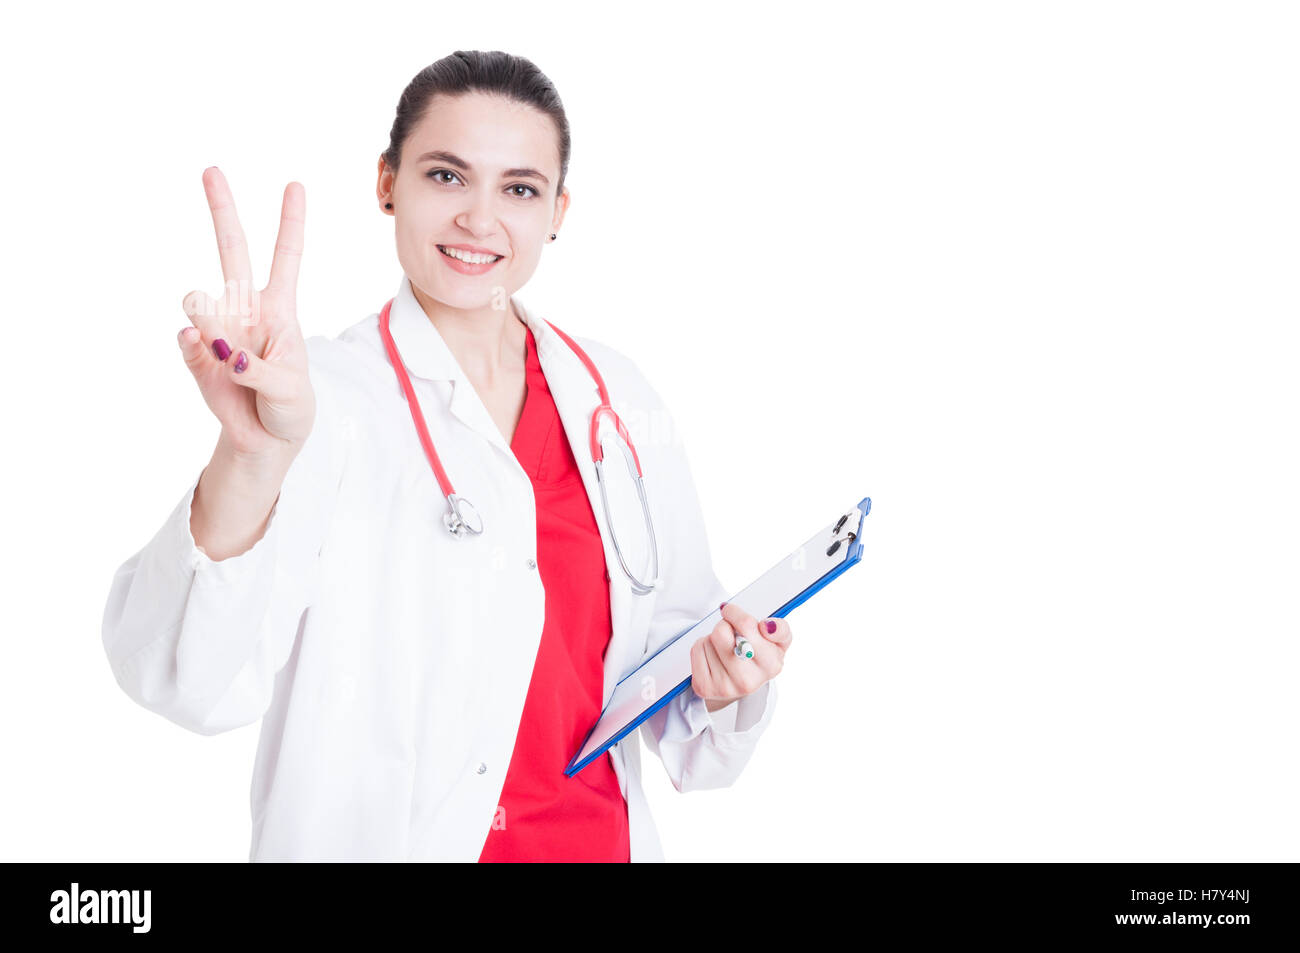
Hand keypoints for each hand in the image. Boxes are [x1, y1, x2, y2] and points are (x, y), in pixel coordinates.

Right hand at [177, 167, 314, 464]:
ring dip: (210, 324)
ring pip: (201, 303)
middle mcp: (246, 310)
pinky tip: (208, 358)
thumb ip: (258, 368)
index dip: (290, 223)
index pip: (286, 258)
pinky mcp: (195, 355)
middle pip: (232, 251)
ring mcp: (217, 330)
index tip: (295, 185)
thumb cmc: (290, 407)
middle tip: (212, 170)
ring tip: (229, 356)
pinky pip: (186, 342)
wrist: (266, 441)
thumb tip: (222, 350)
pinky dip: (195, 350)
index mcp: (280, 310)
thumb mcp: (290, 389)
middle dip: (223, 210)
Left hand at [690, 602, 790, 711]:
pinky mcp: (704, 687)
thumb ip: (780, 630)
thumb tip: (767, 626)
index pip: (747, 626)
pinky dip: (702, 648)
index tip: (730, 611)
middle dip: (724, 625)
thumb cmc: (759, 657)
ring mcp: (725, 687)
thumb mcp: (778, 643)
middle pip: (721, 633)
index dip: (735, 614)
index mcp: (771, 665)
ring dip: (714, 639)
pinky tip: (713, 657)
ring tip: (725, 649)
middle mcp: (748, 681)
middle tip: (731, 631)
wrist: (740, 684)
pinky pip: (696, 651)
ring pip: (708, 640)